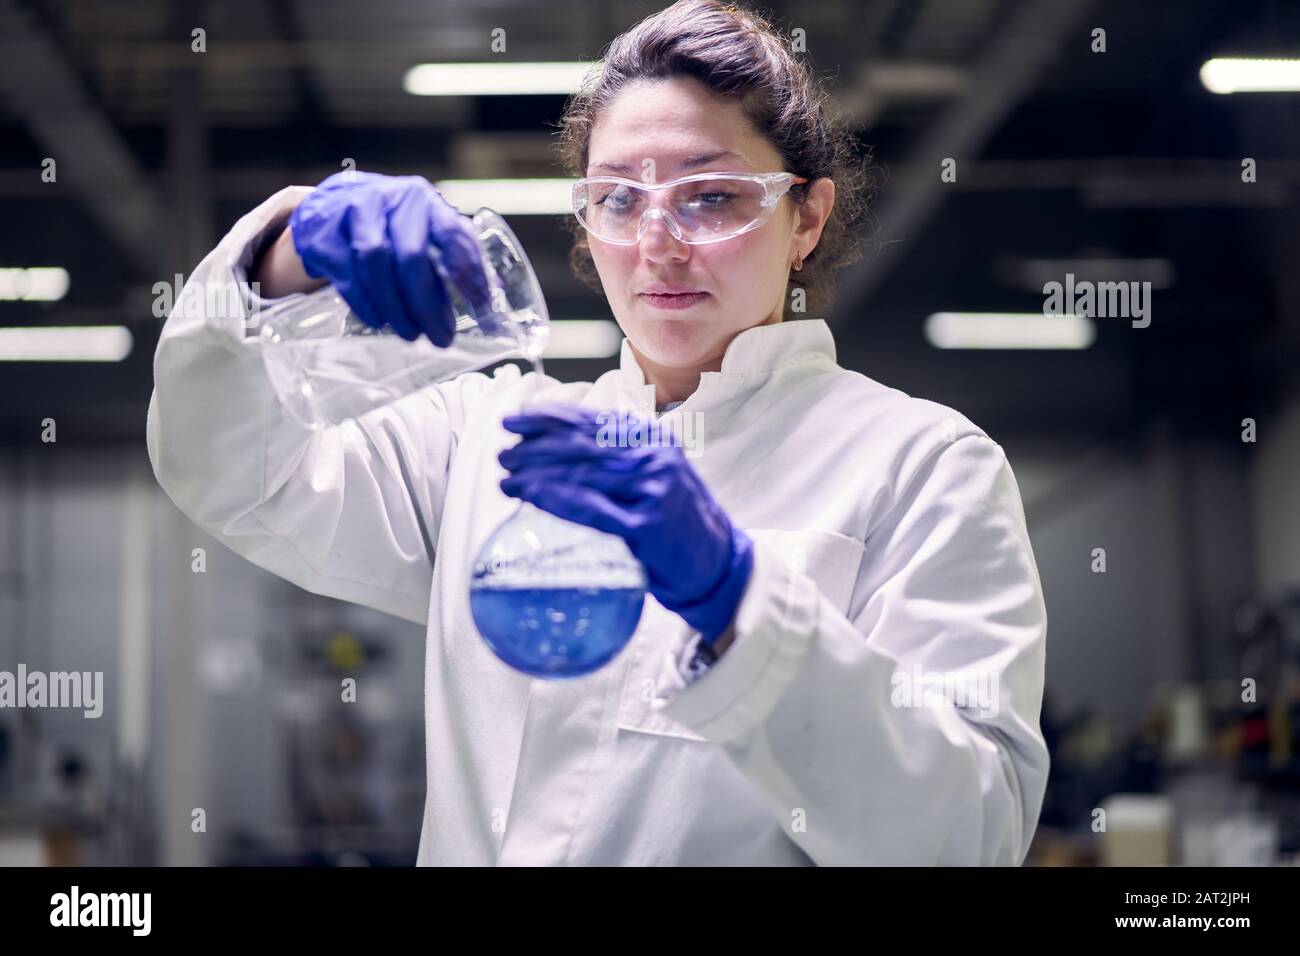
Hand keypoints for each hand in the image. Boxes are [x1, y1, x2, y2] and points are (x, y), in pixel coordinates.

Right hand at [288, 171, 490, 345]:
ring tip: (410, 334)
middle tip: (441, 338)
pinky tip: (379, 321)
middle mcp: (393, 201)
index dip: (469, 273)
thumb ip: (455, 262)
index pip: (454, 234)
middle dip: (428, 305)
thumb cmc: (391, 227)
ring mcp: (356, 214)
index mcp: (427, 203)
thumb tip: (492, 309)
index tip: (483, 309)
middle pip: (412, 257)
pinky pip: (347, 275)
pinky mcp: (325, 234)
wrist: (331, 206)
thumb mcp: (426, 232)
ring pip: (376, 264)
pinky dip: (366, 304)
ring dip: (396, 307)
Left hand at [498, 404, 752, 642]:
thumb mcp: (650, 476)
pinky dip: (554, 498)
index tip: (515, 421)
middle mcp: (654, 456)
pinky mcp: (647, 524)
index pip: (592, 421)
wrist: (715, 562)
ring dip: (536, 472)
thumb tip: (554, 449)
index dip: (549, 418)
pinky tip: (529, 494)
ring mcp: (652, 488)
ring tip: (507, 476)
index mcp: (652, 438)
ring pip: (581, 472)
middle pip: (582, 444)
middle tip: (503, 452)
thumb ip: (613, 459)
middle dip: (535, 445)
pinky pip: (590, 507)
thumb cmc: (673, 520)